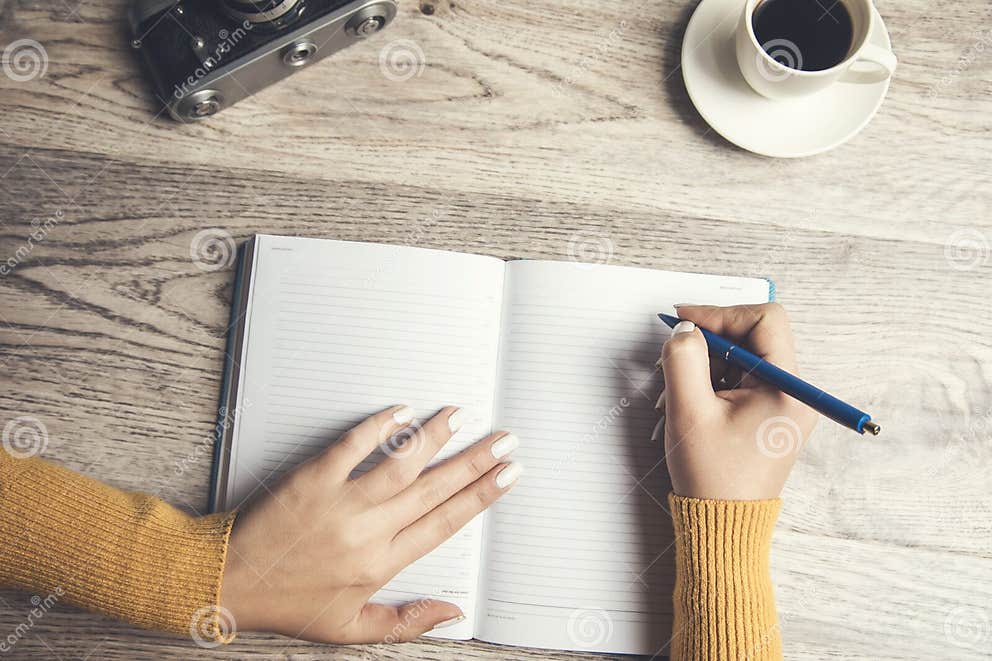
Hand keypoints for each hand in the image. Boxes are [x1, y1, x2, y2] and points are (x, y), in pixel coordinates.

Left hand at [219, 405, 520, 642]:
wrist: (229, 581)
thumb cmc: (288, 603)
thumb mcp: (349, 628)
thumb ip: (406, 620)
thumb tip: (454, 611)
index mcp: (381, 564)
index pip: (445, 523)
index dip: (481, 497)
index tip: (508, 476)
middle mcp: (367, 530)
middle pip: (434, 489)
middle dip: (476, 462)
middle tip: (505, 439)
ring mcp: (340, 501)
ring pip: (401, 463)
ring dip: (435, 437)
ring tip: (461, 416)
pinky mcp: (311, 478)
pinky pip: (352, 446)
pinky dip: (379, 427)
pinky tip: (403, 411)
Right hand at [657, 303, 816, 499]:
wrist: (722, 525)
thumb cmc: (712, 476)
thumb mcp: (689, 411)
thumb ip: (683, 359)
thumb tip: (685, 329)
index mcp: (786, 388)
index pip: (764, 320)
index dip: (721, 313)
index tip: (684, 320)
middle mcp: (793, 393)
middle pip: (753, 337)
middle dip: (709, 341)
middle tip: (675, 356)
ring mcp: (782, 405)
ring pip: (743, 358)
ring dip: (706, 364)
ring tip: (678, 392)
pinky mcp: (767, 416)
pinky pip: (741, 380)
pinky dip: (712, 382)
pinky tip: (690, 403)